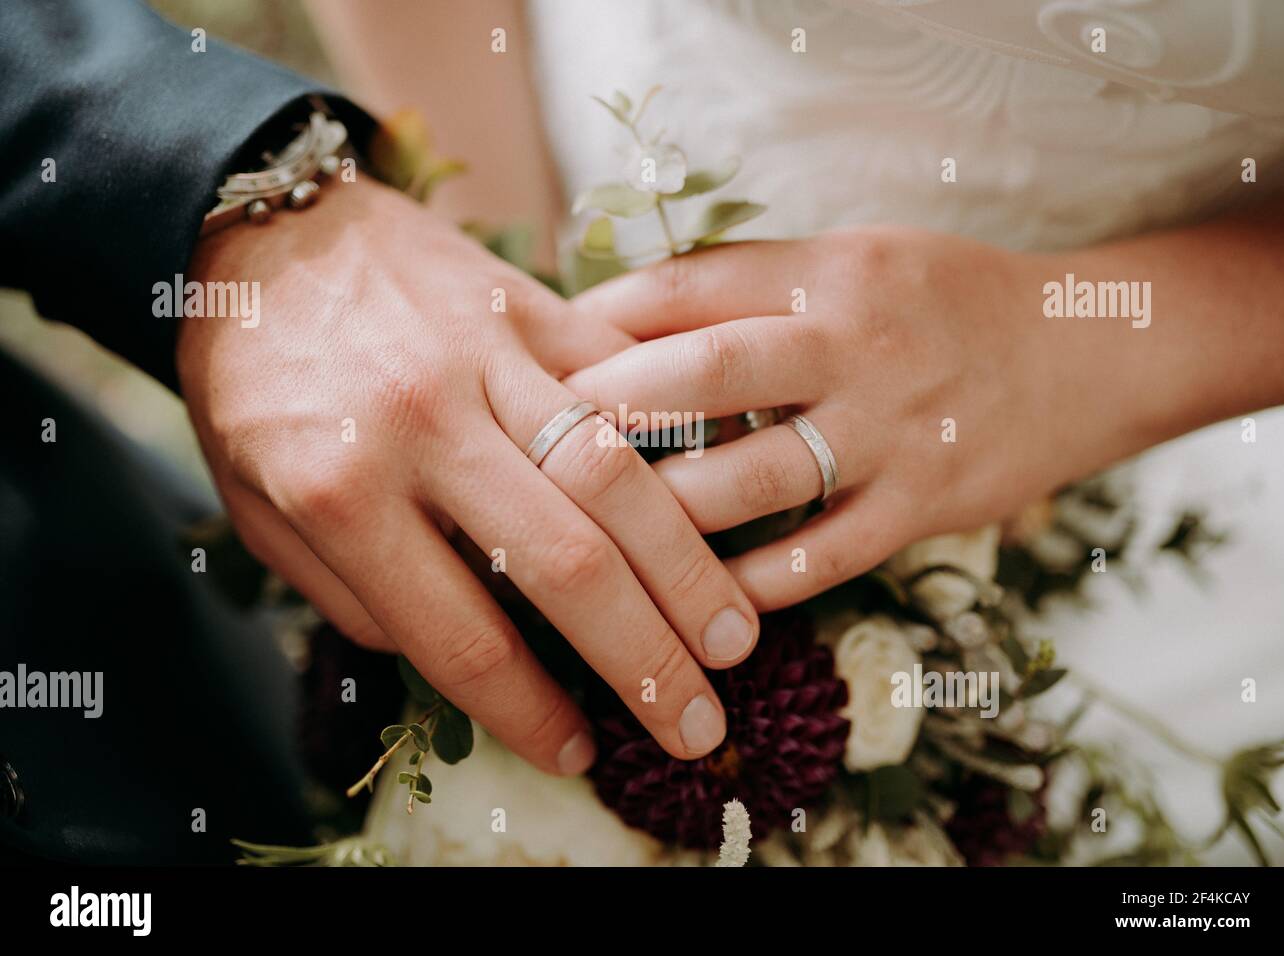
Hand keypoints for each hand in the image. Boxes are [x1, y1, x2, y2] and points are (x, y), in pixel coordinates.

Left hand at [179, 175, 759, 770]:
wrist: (265, 233)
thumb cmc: (254, 383)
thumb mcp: (256, 508)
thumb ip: (351, 594)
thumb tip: (459, 654)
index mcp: (340, 493)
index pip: (460, 636)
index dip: (529, 711)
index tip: (578, 752)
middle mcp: (425, 427)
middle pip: (567, 564)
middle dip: (645, 660)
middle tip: (697, 724)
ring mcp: (488, 359)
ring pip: (619, 476)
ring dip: (688, 570)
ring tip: (734, 638)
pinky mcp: (531, 309)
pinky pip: (623, 386)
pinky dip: (678, 450)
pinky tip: (719, 510)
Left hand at [565, 227, 1143, 609]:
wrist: (1083, 352)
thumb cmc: (942, 301)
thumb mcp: (853, 259)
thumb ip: (749, 285)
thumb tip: (615, 315)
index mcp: (830, 273)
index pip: (692, 285)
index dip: (603, 318)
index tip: (540, 350)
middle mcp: (857, 346)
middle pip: (708, 372)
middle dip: (612, 407)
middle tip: (537, 440)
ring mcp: (891, 433)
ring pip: (752, 479)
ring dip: (662, 508)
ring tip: (592, 529)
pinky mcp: (922, 507)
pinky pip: (818, 558)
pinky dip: (748, 584)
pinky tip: (691, 596)